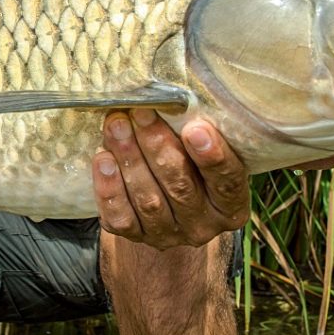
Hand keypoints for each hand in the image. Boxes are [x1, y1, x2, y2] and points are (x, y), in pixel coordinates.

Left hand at [91, 110, 249, 250]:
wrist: (167, 203)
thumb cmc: (191, 164)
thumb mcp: (205, 152)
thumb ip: (199, 135)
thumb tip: (171, 97)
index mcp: (231, 205)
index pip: (228, 182)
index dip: (212, 157)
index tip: (195, 129)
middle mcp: (203, 225)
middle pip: (180, 187)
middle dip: (158, 146)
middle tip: (141, 113)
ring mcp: (169, 235)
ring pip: (148, 200)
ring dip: (130, 158)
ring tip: (116, 125)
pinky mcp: (137, 237)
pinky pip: (121, 217)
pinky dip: (109, 187)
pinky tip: (102, 158)